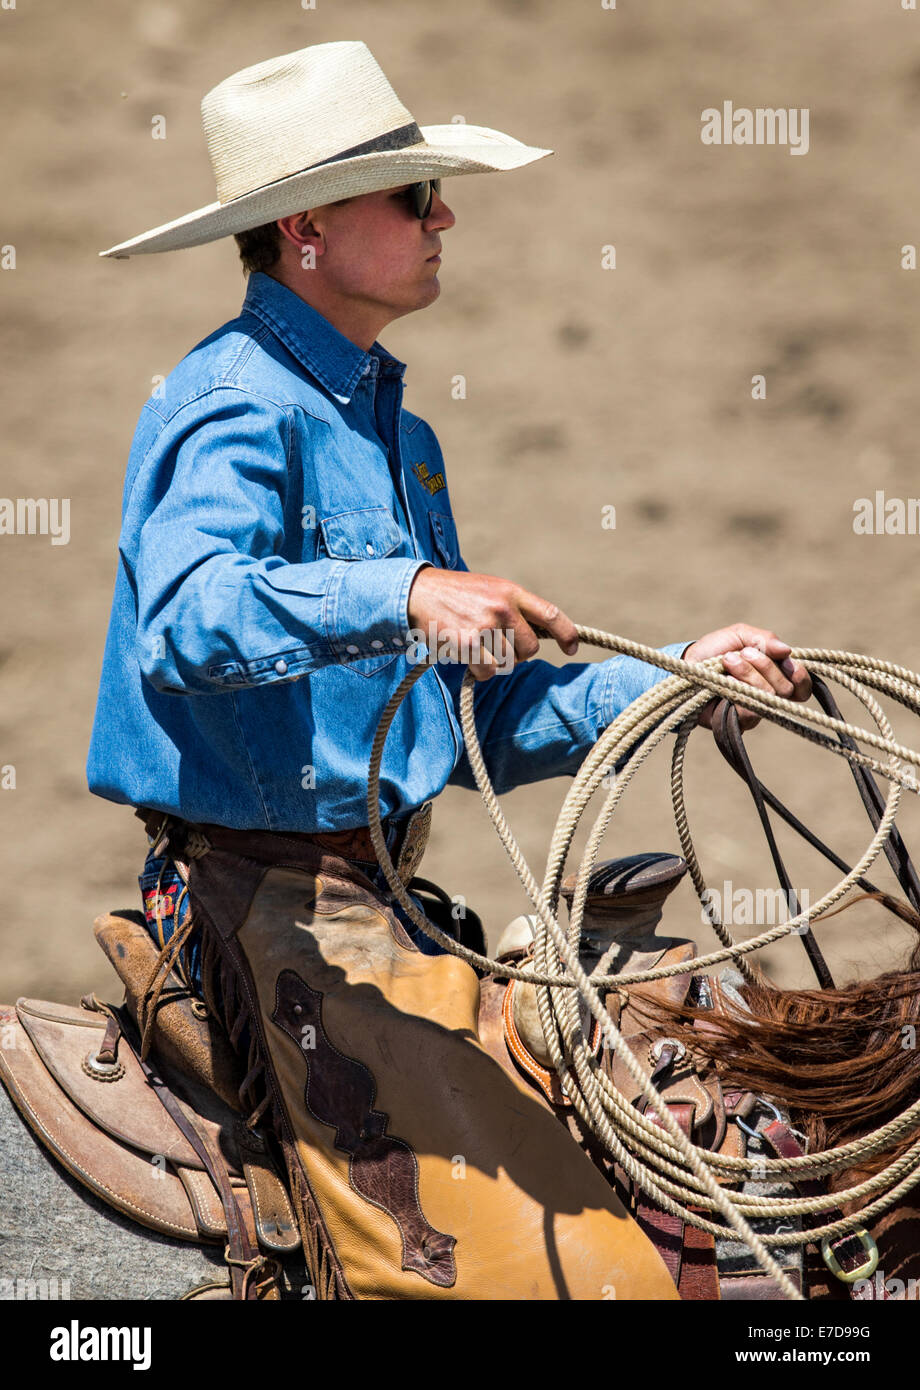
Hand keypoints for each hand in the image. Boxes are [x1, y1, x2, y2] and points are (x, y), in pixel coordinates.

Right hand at [407, 566, 578, 680]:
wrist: (417, 593)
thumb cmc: (456, 595)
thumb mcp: (489, 590)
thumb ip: (513, 608)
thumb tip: (537, 636)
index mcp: (511, 592)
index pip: (550, 614)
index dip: (567, 634)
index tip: (572, 648)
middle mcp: (502, 607)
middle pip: (530, 648)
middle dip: (519, 654)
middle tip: (499, 647)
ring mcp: (485, 625)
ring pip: (508, 663)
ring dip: (496, 663)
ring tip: (478, 648)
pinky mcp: (468, 643)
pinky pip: (488, 671)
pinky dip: (480, 671)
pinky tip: (468, 657)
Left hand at [682, 624, 811, 730]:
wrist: (686, 665)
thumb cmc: (714, 650)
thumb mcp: (739, 635)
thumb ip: (764, 639)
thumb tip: (787, 650)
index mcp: (775, 676)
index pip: (802, 687)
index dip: (801, 677)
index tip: (787, 662)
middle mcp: (768, 696)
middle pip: (786, 690)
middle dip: (765, 667)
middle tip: (744, 653)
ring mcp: (754, 710)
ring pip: (767, 698)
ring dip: (748, 674)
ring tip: (728, 660)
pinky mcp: (737, 722)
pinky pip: (749, 711)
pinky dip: (737, 689)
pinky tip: (723, 680)